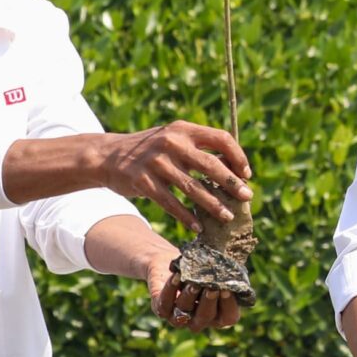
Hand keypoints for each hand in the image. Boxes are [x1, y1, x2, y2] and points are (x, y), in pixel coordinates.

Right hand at [95, 121, 251, 233]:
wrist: (109, 156)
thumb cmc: (152, 151)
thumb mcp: (174, 140)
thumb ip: (200, 150)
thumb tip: (235, 170)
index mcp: (183, 130)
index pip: (220, 138)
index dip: (238, 156)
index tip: (246, 174)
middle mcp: (171, 142)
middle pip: (210, 164)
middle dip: (232, 183)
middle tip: (247, 198)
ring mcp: (156, 162)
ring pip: (191, 187)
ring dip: (212, 204)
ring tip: (227, 217)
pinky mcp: (143, 181)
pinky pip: (170, 202)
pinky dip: (186, 216)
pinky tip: (198, 227)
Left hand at [145, 252, 241, 331]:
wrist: (172, 264)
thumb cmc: (200, 268)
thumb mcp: (215, 271)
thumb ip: (225, 275)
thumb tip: (232, 271)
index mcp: (218, 315)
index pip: (228, 317)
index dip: (229, 305)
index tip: (227, 288)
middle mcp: (199, 320)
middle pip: (205, 317)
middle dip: (209, 302)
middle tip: (212, 288)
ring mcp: (179, 317)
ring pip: (185, 310)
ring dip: (190, 295)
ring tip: (193, 281)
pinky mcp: (162, 310)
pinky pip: (165, 304)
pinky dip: (170, 290)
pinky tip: (176, 277)